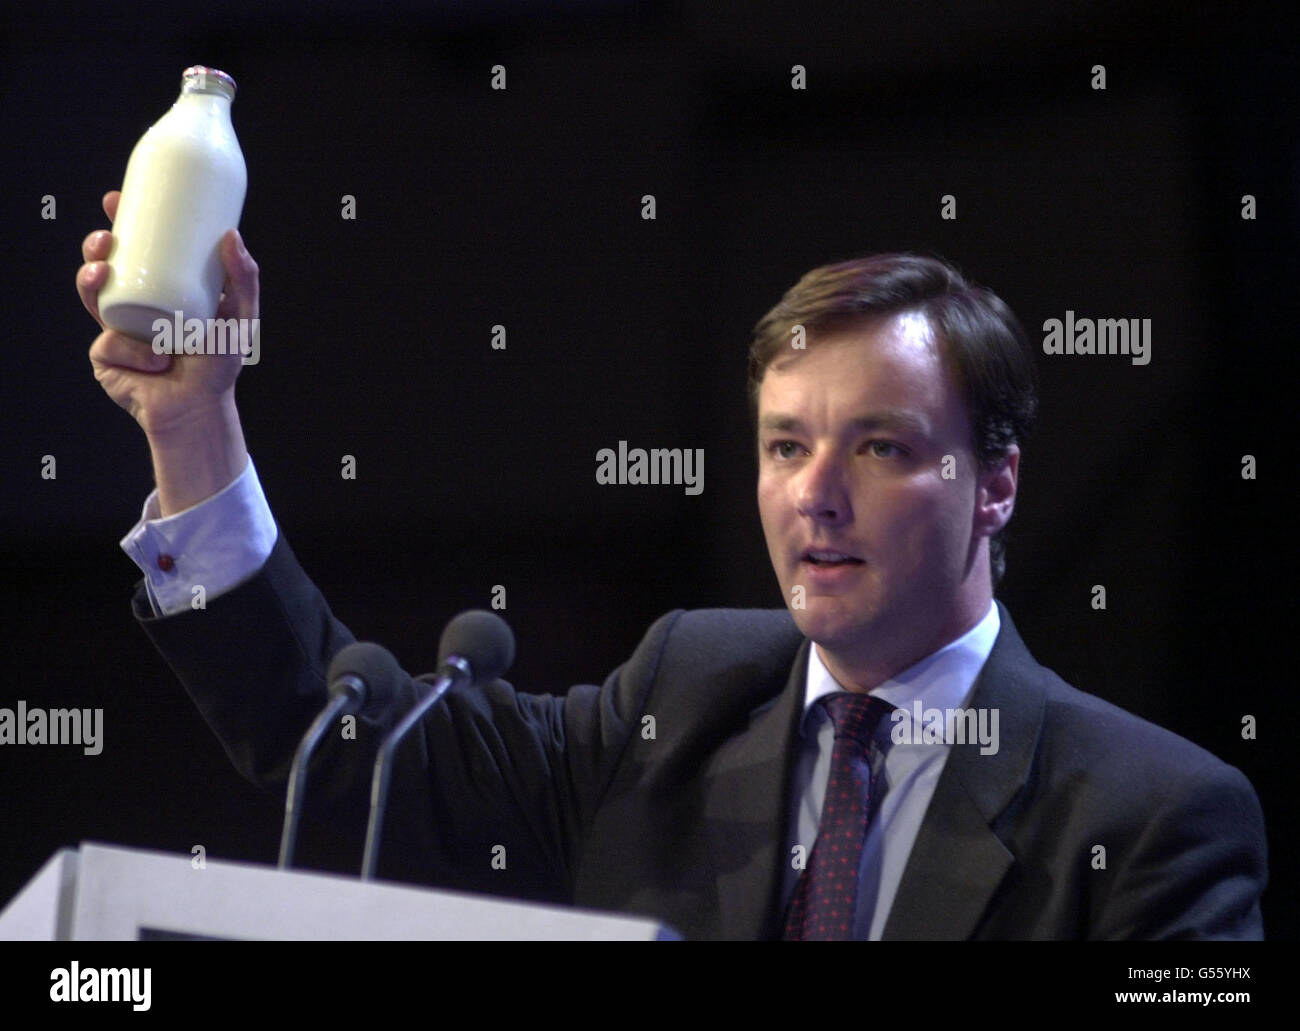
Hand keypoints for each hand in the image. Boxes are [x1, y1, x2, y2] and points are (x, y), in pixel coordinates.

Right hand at [79, 189, 258, 440]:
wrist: (200, 411)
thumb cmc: (218, 365)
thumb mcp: (240, 318)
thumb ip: (243, 279)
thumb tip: (231, 235)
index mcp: (160, 291)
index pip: (136, 250)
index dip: (121, 223)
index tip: (116, 200)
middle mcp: (134, 306)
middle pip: (103, 267)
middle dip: (95, 248)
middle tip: (105, 240)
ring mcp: (115, 331)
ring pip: (93, 297)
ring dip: (90, 281)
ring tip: (103, 273)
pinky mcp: (105, 358)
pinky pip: (109, 344)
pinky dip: (136, 352)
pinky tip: (157, 362)